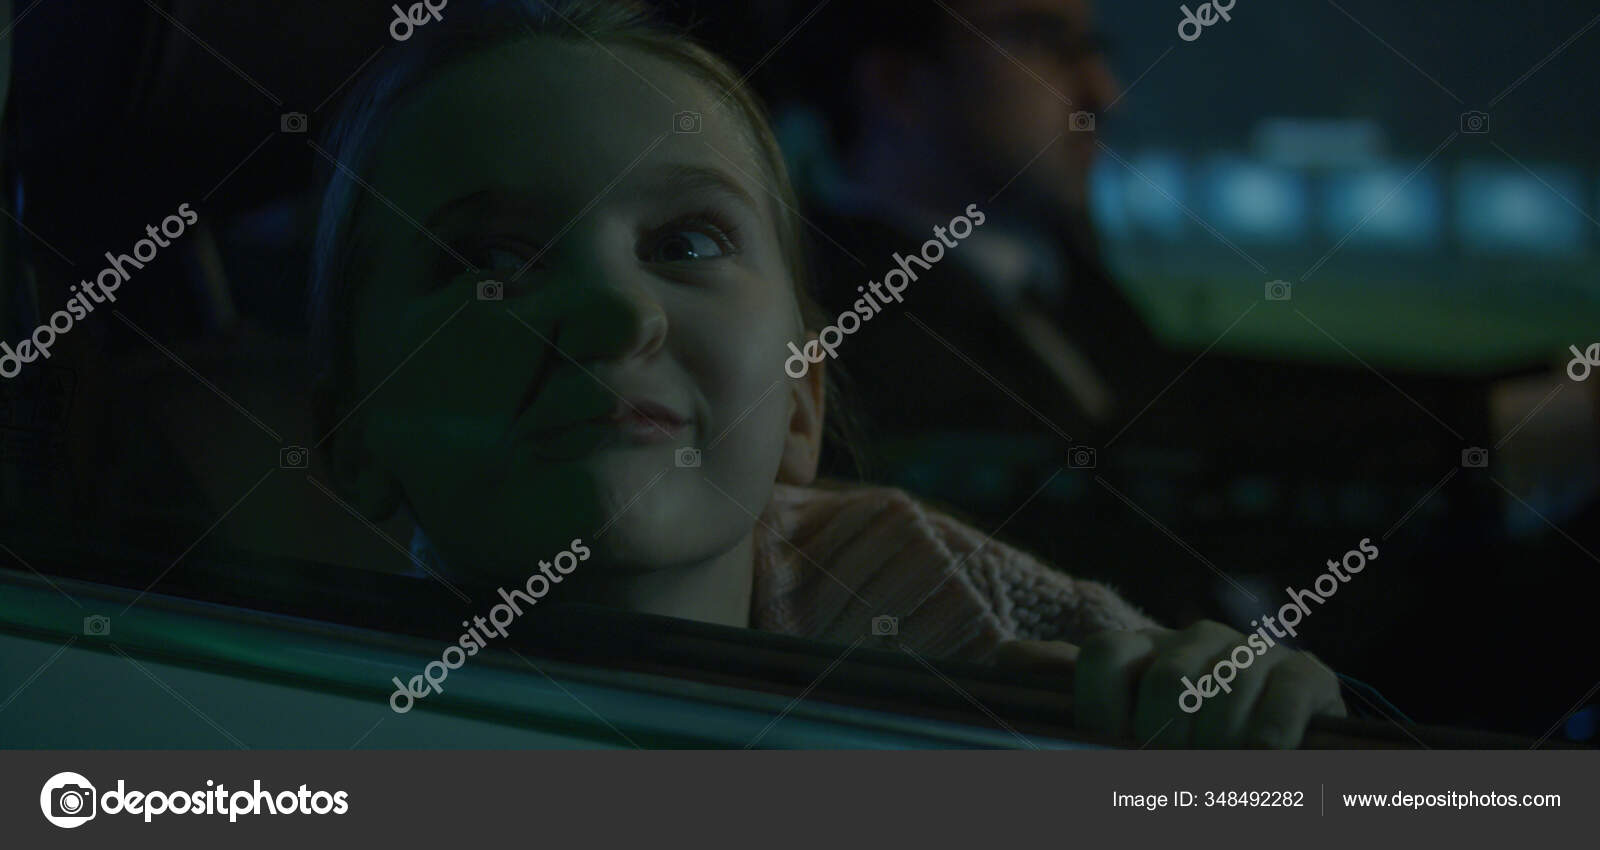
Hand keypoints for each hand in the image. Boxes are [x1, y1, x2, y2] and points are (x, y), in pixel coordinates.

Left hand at [994, 621, 1346, 747]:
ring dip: (1216, 750)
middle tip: (1172, 764)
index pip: (1104, 656)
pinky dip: (1267, 744)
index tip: (1110, 744)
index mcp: (1143, 645)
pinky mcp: (1306, 674)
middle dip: (1165, 739)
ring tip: (1214, 773)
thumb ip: (1067, 681)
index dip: (1100, 708)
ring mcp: (1253, 652)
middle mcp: (1196, 638)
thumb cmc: (1181, 726)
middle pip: (1166, 682)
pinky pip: (1282, 706)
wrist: (1274, 728)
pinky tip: (1260, 761)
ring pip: (1223, 699)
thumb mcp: (1121, 706)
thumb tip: (1007, 657)